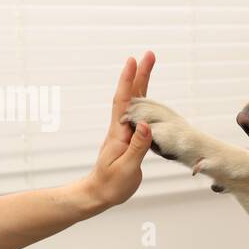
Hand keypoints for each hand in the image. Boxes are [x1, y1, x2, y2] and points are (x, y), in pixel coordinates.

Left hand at [78, 52, 155, 211]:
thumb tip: (146, 124)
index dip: (129, 81)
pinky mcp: (130, 139)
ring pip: (135, 103)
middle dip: (139, 74)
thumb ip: (137, 146)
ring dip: (142, 84)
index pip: (124, 102)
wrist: (99, 194)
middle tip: (149, 54)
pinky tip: (150, 96)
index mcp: (119, 133)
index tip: (134, 61)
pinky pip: (140, 115)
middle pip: (131, 96)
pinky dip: (145, 101)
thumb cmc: (111, 184)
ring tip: (149, 66)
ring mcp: (125, 132)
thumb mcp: (126, 168)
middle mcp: (121, 128)